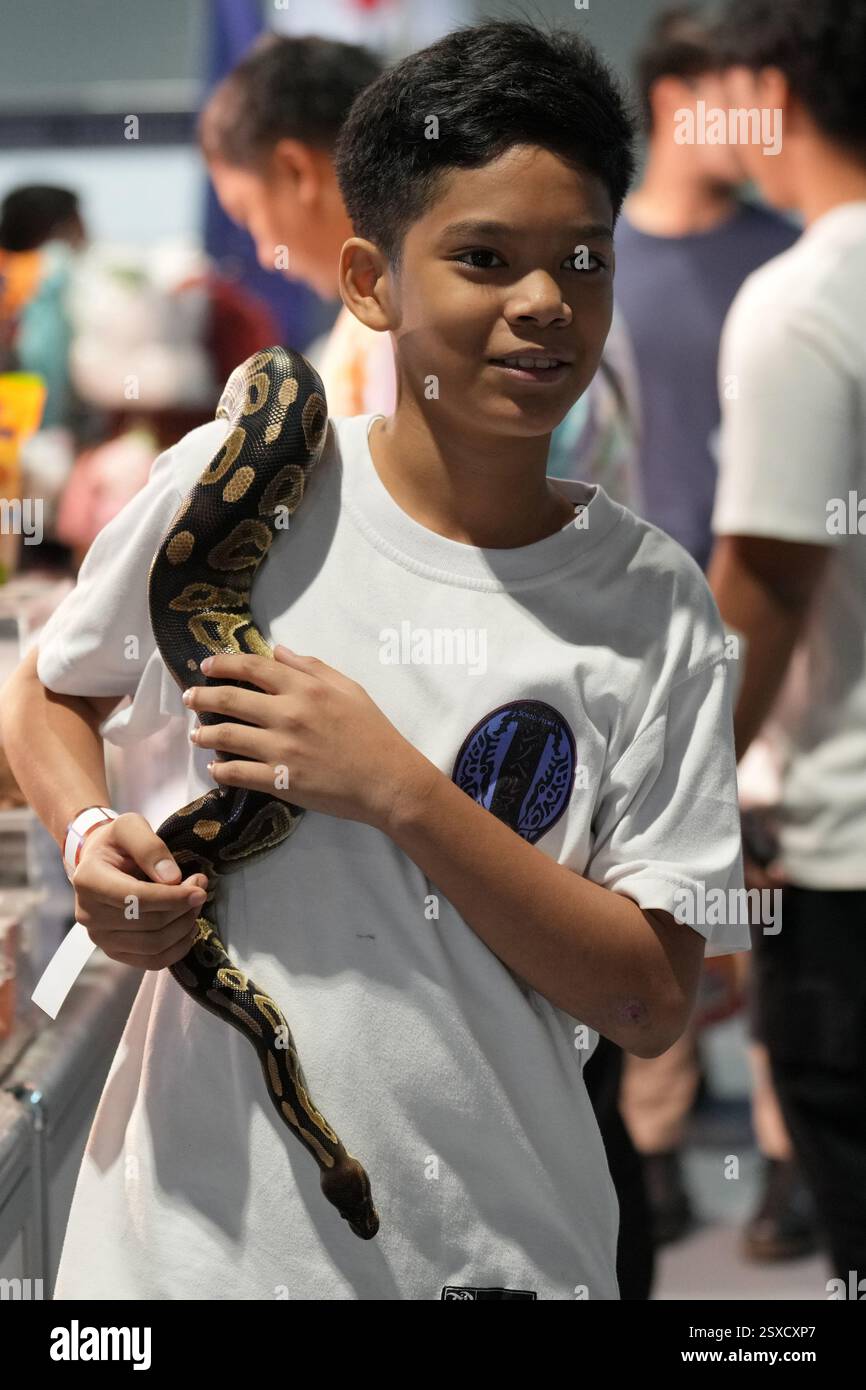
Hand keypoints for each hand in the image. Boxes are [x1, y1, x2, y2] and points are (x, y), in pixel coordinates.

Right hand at [73, 813, 208, 968]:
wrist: (100, 862)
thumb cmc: (117, 843)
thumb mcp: (130, 827)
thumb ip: (150, 847)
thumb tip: (172, 878)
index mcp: (89, 880)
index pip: (134, 898)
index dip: (171, 897)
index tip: (199, 889)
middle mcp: (89, 914)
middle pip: (148, 924)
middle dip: (183, 908)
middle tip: (200, 889)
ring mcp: (100, 937)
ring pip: (153, 945)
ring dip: (184, 927)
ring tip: (195, 905)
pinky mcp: (114, 951)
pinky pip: (152, 961)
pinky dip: (177, 948)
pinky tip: (188, 927)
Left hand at [184, 646, 434, 830]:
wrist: (388, 780)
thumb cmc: (373, 732)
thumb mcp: (348, 688)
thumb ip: (312, 667)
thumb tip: (278, 650)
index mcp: (305, 688)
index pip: (253, 668)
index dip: (224, 664)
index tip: (206, 665)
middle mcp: (288, 714)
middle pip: (230, 699)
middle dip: (202, 697)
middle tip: (189, 698)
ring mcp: (281, 748)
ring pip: (226, 736)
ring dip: (204, 734)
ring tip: (195, 735)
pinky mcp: (280, 780)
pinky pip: (237, 772)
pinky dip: (220, 769)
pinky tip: (215, 767)